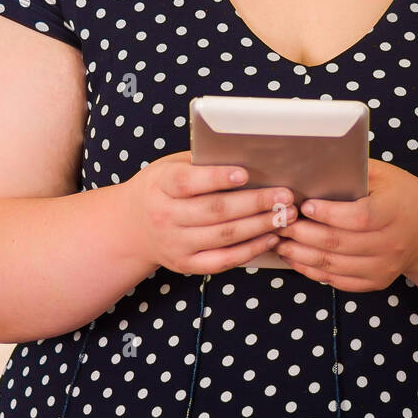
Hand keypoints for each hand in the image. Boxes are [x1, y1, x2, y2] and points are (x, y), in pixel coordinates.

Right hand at [130, 152, 297, 275]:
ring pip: (224, 236)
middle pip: (214, 211)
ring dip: (260, 226)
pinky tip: (270, 238)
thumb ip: (200, 161)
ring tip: (286, 215)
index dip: (217, 178)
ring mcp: (175, 244)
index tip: (245, 173)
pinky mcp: (187, 264)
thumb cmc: (162, 188)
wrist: (132, 226)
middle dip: (255, 203)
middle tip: (285, 196)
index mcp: (160, 186)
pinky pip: (223, 260)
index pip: (188, 182)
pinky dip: (250, 250)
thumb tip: (246, 153)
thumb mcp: (170, 166)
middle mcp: (165, 217)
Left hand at [274, 159, 417, 290]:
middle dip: (303, 234)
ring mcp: (384, 266)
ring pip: (333, 265)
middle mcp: (391, 243)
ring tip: (280, 242)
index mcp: (394, 211)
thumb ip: (352, 171)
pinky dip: (313, 272)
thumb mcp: (383, 174)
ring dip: (301, 255)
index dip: (329, 214)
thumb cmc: (399, 194)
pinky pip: (339, 281)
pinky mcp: (376, 282)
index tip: (305, 205)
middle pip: (339, 243)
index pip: (359, 217)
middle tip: (279, 223)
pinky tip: (296, 259)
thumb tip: (312, 167)